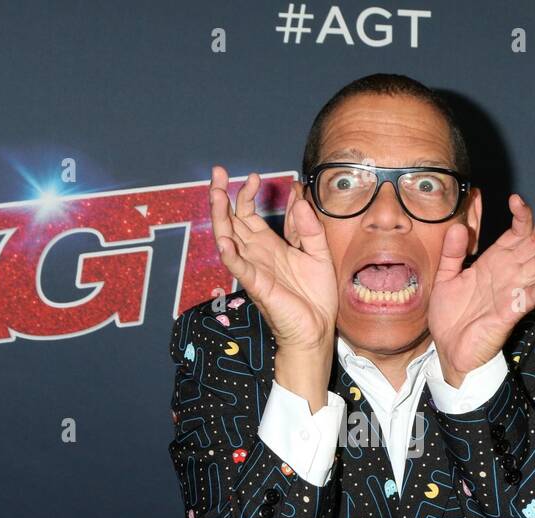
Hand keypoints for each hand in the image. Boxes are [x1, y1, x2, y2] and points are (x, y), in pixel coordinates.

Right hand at [210, 166, 338, 353]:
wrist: (318, 329)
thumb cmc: (315, 297)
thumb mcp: (319, 253)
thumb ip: (308, 227)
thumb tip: (299, 197)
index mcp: (269, 246)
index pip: (248, 214)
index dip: (246, 194)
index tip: (253, 176)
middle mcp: (256, 254)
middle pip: (231, 221)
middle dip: (221, 197)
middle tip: (217, 172)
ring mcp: (254, 269)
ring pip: (229, 240)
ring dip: (220, 218)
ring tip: (215, 195)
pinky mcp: (258, 286)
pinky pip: (240, 269)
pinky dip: (231, 256)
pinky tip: (224, 241)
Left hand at [427, 192, 534, 384]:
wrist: (449, 351)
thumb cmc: (451, 317)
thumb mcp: (445, 279)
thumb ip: (452, 253)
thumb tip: (457, 225)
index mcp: (495, 264)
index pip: (516, 234)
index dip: (521, 216)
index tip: (517, 199)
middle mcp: (509, 275)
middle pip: (534, 244)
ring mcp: (513, 293)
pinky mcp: (511, 313)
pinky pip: (532, 297)